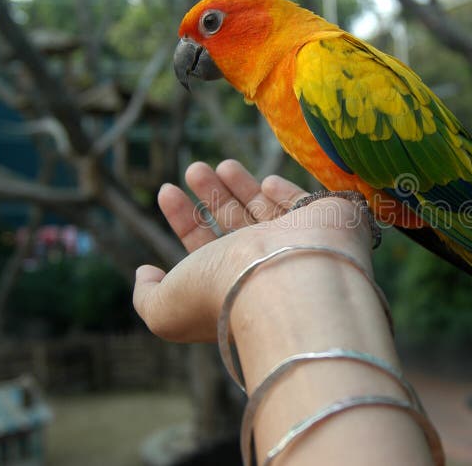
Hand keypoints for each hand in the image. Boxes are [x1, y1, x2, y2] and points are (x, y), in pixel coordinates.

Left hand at [133, 160, 370, 342]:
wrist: (286, 283)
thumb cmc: (222, 294)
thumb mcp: (164, 308)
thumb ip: (146, 295)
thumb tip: (145, 272)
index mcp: (231, 285)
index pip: (204, 250)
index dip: (184, 220)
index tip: (166, 191)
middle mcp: (264, 267)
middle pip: (234, 225)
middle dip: (211, 194)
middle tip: (194, 167)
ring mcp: (296, 245)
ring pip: (265, 211)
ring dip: (241, 186)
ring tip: (220, 164)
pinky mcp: (325, 222)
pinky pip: (303, 205)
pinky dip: (284, 193)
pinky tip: (267, 182)